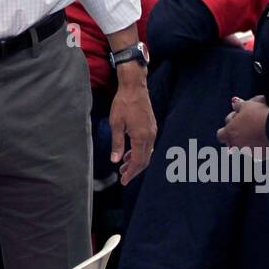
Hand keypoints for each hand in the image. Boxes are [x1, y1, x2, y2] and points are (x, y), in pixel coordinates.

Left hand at [109, 69, 156, 186]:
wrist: (134, 87)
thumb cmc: (123, 104)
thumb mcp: (116, 124)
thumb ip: (117, 144)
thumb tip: (115, 161)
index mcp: (141, 137)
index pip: (138, 161)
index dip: (131, 173)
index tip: (123, 181)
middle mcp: (150, 136)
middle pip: (145, 160)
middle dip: (134, 170)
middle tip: (123, 177)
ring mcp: (152, 131)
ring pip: (147, 153)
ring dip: (136, 161)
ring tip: (124, 166)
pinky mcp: (152, 127)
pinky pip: (148, 145)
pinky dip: (140, 152)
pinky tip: (130, 153)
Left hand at [216, 94, 268, 148]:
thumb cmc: (258, 115)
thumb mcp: (247, 105)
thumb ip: (238, 106)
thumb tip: (235, 104)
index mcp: (229, 132)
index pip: (220, 134)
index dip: (227, 128)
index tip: (236, 120)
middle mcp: (236, 145)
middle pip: (231, 142)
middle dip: (237, 135)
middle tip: (247, 126)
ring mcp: (247, 152)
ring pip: (244, 147)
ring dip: (248, 140)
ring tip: (258, 130)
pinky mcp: (259, 156)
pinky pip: (256, 152)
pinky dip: (259, 146)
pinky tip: (265, 138)